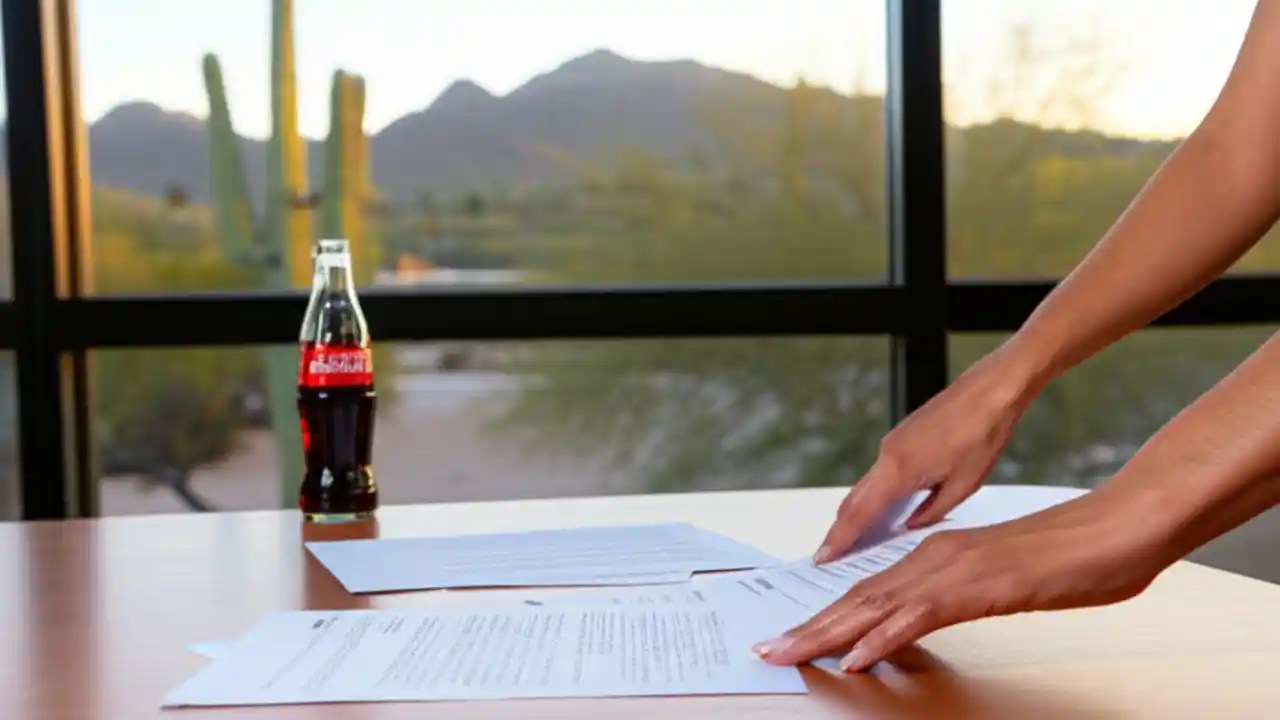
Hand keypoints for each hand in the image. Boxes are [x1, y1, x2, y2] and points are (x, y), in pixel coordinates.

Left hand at [754, 493, 1172, 671]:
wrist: (1116, 528)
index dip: (827, 615)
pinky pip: (918, 617)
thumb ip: (963, 595)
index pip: (869, 590)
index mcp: (937, 554)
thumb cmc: (1069, 556)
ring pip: (874, 606)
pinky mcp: (977, 588)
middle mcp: (934, 556)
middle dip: (809, 626)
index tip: (793, 636)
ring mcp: (953, 569)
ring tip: (788, 654)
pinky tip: (855, 656)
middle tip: (768, 650)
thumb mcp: (1003, 582)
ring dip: (826, 633)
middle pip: (858, 597)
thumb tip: (934, 614)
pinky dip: (881, 638)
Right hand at [813, 345, 1037, 563]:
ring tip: (850, 542)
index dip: (840, 538)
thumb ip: (932, 510)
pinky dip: (871, 496)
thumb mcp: (964, 485)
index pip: (861, 512)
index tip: (822, 558)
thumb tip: (910, 526)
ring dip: (855, 513)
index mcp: (901, 469)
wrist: (989, 391)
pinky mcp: (901, 438)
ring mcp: (892, 445)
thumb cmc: (982, 435)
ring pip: (865, 486)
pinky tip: (879, 512)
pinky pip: (878, 473)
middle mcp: (887, 455)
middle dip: (839, 530)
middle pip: (853, 500)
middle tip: (827, 556)